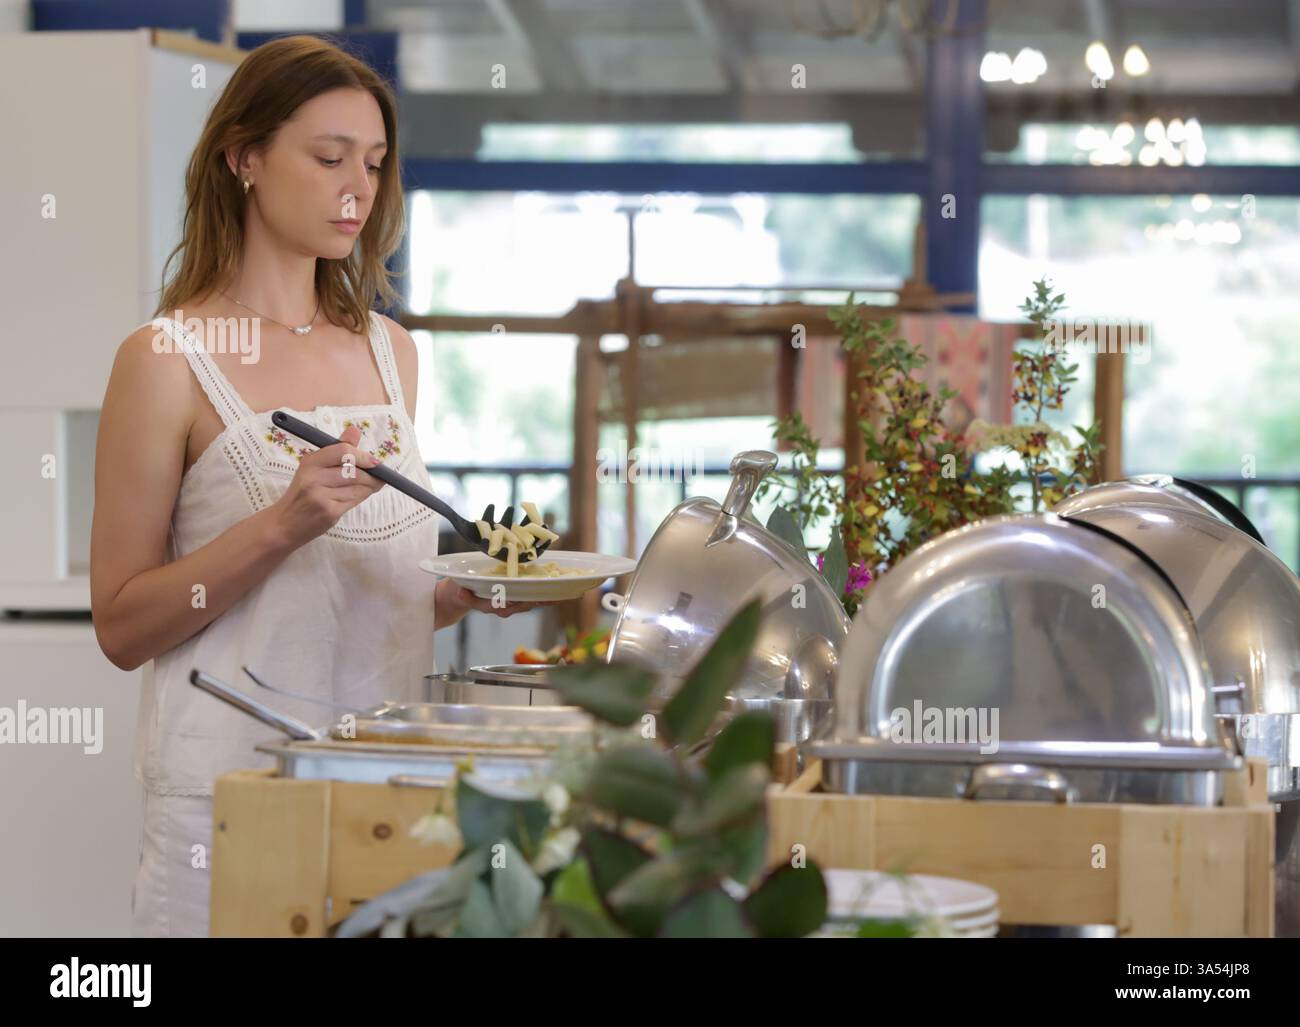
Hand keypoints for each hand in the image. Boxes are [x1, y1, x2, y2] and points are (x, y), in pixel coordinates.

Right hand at [268, 425, 382, 548]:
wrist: (285, 524)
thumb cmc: (302, 494)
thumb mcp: (313, 468)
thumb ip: (336, 450)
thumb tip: (355, 430)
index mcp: (310, 462)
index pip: (343, 451)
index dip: (363, 456)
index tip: (375, 462)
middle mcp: (313, 477)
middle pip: (355, 471)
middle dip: (371, 475)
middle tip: (378, 477)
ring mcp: (321, 496)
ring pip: (358, 486)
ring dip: (370, 487)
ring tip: (370, 486)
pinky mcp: (329, 512)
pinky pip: (355, 501)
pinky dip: (361, 497)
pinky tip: (359, 496)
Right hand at [434, 577, 557, 629]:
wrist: (460, 595)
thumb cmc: (460, 592)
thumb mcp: (458, 593)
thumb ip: (462, 596)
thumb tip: (461, 593)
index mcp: (491, 606)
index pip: (507, 605)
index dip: (519, 602)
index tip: (529, 599)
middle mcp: (503, 607)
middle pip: (523, 604)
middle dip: (538, 601)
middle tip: (553, 597)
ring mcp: (510, 603)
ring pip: (530, 603)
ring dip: (544, 600)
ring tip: (560, 595)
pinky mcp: (515, 598)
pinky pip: (530, 597)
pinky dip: (543, 596)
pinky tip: (557, 593)